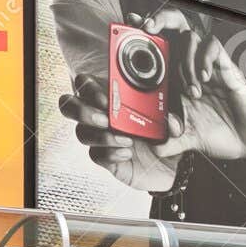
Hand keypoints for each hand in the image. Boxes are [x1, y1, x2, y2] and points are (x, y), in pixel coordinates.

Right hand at [58, 74, 179, 192]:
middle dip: (82, 111)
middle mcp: (101, 115)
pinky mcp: (106, 158)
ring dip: (101, 136)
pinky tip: (127, 154)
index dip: (88, 88)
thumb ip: (173, 115)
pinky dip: (110, 154)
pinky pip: (96, 155)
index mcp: (113, 96)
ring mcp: (100, 137)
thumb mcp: (174, 118)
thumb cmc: (170, 132)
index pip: (85, 83)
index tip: (106, 99)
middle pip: (69, 105)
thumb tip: (172, 121)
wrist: (175, 163)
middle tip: (105, 120)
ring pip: (81, 133)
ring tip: (126, 140)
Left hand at [129, 9, 245, 163]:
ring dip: (184, 60)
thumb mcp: (186, 141)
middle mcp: (188, 68)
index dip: (142, 33)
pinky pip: (213, 47)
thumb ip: (167, 142)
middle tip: (147, 29)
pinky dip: (205, 59)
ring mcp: (207, 66)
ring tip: (192, 89)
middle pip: (173, 30)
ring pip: (190, 38)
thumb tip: (151, 142)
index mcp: (174, 81)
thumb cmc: (219, 134)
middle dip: (159, 22)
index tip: (128, 24)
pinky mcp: (226, 68)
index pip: (156, 49)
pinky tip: (205, 79)